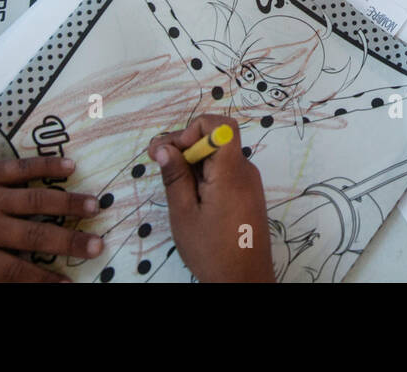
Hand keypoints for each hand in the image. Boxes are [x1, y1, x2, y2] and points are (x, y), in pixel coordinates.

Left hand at [0, 156, 103, 281]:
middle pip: (37, 236)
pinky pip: (21, 168)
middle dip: (70, 242)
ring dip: (68, 203)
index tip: (71, 285)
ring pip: (36, 200)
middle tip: (97, 244)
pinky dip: (46, 166)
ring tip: (94, 205)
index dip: (46, 281)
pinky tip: (70, 165)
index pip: (18, 274)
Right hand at [150, 117, 274, 282]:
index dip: (196, 129)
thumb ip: (175, 177)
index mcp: (231, 172)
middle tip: (157, 160)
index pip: (223, 126)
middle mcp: (245, 171)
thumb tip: (164, 147)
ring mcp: (249, 182)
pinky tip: (189, 192)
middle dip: (186, 144)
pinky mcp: (248, 194)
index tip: (176, 150)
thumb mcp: (184, 214)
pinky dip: (205, 173)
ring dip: (193, 160)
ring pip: (219, 155)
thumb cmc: (211, 251)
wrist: (244, 280)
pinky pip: (225, 171)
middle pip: (217, 139)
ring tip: (171, 180)